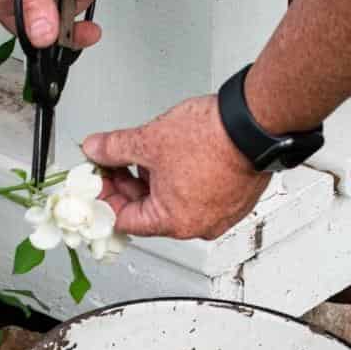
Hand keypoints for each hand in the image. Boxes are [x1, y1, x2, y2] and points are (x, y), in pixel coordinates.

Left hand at [82, 94, 268, 239]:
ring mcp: (220, 214)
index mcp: (174, 222)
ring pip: (174, 203)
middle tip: (116, 162)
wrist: (254, 124)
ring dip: (154, 181)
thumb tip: (96, 149)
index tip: (99, 178)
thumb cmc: (213, 139)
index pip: (124, 219)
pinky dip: (181, 180)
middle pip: (149, 213)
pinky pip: (198, 196)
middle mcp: (199, 225)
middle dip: (129, 185)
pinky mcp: (234, 199)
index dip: (105, 196)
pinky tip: (175, 156)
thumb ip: (114, 148)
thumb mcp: (149, 140)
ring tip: (147, 153)